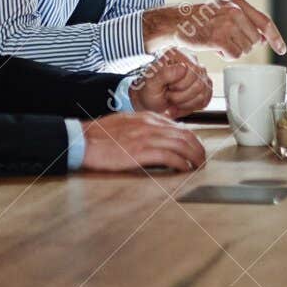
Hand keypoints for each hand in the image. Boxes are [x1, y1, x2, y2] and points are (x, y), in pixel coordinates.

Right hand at [80, 111, 205, 173]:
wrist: (84, 140)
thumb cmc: (101, 134)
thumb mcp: (126, 123)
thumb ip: (144, 127)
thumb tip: (159, 136)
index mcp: (147, 117)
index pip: (178, 127)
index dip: (192, 139)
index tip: (196, 149)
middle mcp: (150, 125)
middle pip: (185, 135)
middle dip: (198, 148)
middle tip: (202, 160)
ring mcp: (146, 137)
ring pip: (181, 145)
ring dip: (194, 157)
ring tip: (198, 166)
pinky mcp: (140, 152)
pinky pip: (168, 156)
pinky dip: (181, 163)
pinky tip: (185, 169)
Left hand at [130, 48, 211, 117]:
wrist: (148, 100)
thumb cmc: (148, 90)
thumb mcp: (151, 83)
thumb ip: (164, 73)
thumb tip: (184, 67)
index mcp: (178, 54)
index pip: (192, 71)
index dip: (179, 86)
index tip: (166, 88)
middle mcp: (191, 60)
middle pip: (199, 84)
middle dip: (181, 97)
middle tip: (168, 96)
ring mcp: (200, 73)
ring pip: (203, 94)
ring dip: (185, 103)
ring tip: (173, 100)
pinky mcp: (204, 86)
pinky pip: (205, 100)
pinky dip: (190, 107)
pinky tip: (179, 104)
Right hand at [144, 0, 286, 58]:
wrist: (175, 21)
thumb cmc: (198, 18)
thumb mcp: (222, 11)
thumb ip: (244, 21)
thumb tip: (263, 38)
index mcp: (237, 3)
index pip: (264, 21)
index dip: (275, 37)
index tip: (282, 48)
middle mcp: (235, 11)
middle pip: (255, 41)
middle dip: (243, 45)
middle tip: (227, 40)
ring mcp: (228, 24)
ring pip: (245, 49)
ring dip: (233, 50)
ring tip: (218, 41)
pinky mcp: (219, 38)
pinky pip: (234, 55)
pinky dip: (225, 55)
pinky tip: (214, 47)